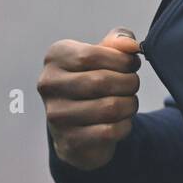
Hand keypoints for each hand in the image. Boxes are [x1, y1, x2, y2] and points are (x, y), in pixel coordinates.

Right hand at [38, 27, 141, 170]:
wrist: (77, 125)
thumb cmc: (93, 80)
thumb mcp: (103, 55)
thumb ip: (118, 42)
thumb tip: (131, 46)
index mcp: (55, 57)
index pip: (92, 54)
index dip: (122, 60)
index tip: (133, 65)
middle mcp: (49, 84)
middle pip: (102, 82)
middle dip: (129, 83)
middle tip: (133, 85)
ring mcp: (56, 115)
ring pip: (109, 108)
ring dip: (130, 104)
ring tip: (129, 102)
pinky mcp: (69, 140)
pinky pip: (109, 131)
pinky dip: (125, 125)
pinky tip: (122, 121)